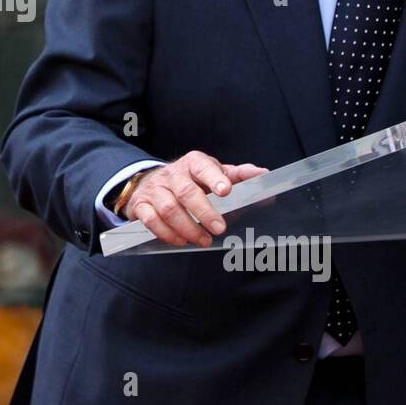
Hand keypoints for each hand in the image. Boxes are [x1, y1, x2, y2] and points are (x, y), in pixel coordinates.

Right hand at [123, 151, 267, 247]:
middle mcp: (172, 174)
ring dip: (187, 227)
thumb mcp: (215, 175)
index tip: (226, 191)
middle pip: (186, 191)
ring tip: (203, 240)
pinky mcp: (141, 205)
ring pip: (168, 208)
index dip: (215, 178)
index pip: (203, 166)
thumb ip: (239, 177)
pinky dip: (167, 233)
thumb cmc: (191, 182)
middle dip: (204, 212)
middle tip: (219, 228)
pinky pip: (150, 220)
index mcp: (194, 163)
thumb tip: (264, 176)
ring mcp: (155, 189)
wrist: (151, 183)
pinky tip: (181, 241)